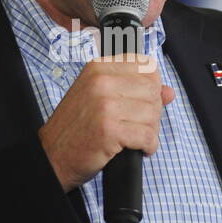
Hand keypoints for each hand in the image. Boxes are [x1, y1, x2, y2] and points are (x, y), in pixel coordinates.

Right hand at [37, 54, 176, 192]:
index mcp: (98, 68)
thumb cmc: (76, 128)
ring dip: (150, 131)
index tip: (142, 102)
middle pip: (152, 90)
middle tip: (138, 125)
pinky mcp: (110, 130)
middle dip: (153, 112)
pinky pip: (147, 135)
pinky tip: (139, 149)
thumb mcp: (100, 98)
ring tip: (136, 137)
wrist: (53, 156)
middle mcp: (101, 81)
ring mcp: (105, 105)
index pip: (146, 66)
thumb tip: (168, 92)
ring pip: (153, 113)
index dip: (152, 87)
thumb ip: (135, 90)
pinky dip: (148, 146)